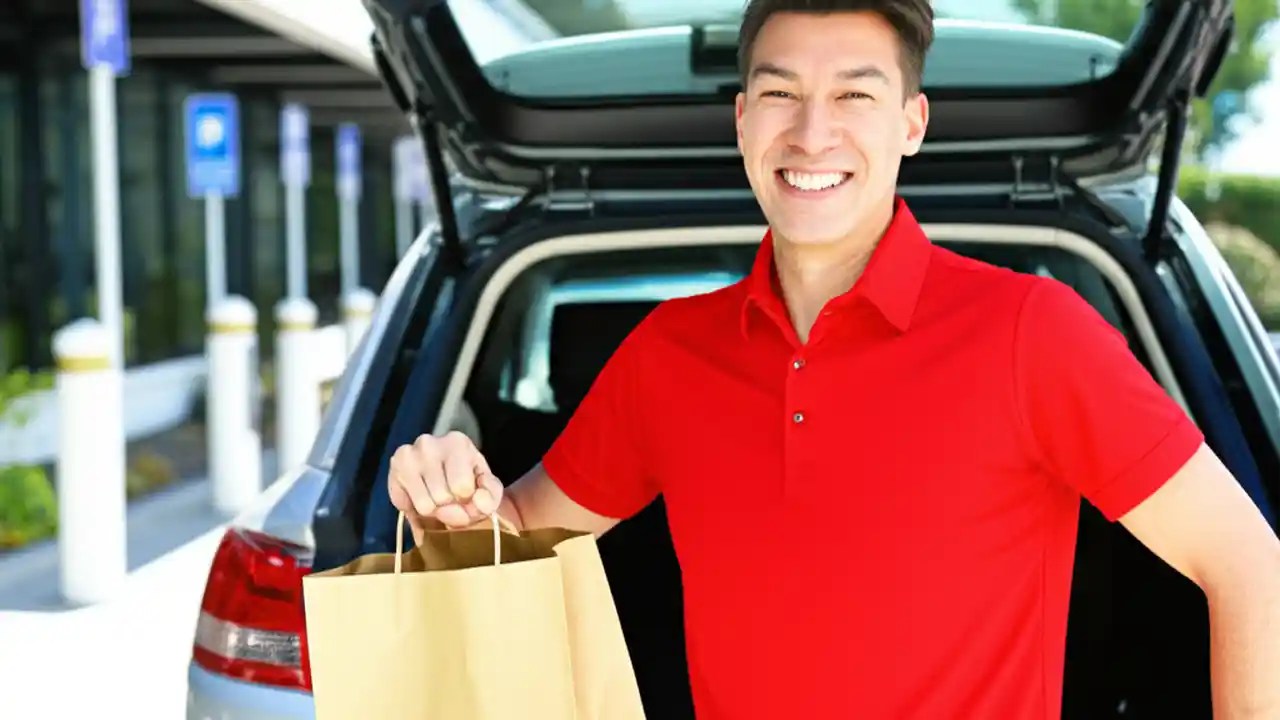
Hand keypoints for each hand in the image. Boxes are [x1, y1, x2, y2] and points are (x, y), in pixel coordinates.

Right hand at [388, 431, 503, 528]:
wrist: (441, 469)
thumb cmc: (468, 476)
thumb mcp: (487, 484)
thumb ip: (490, 495)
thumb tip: (478, 502)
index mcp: (456, 442)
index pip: (462, 488)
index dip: (467, 500)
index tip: (468, 496)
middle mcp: (428, 444)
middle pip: (442, 498)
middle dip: (450, 507)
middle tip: (451, 500)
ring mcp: (406, 456)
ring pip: (424, 506)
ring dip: (433, 510)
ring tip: (437, 498)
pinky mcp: (392, 471)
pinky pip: (404, 505)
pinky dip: (413, 507)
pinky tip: (421, 495)